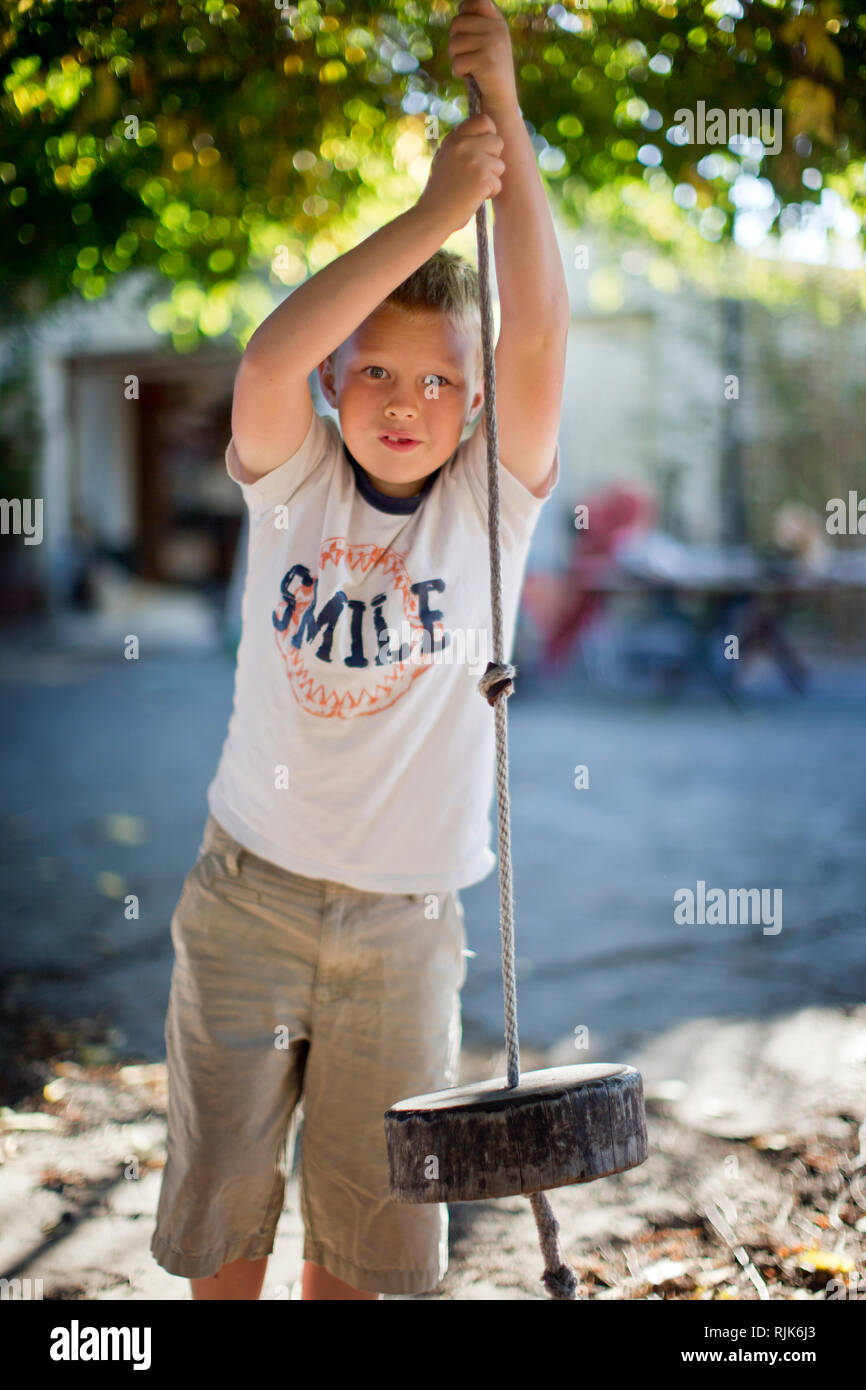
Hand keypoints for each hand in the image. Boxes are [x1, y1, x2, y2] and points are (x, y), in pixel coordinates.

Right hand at [416, 113, 504, 231]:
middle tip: (477, 175)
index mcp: (453, 139)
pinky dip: (489, 194)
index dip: (490, 134)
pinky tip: (473, 199)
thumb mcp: (445, 160)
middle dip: (493, 160)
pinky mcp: (482, 177)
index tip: (484, 150)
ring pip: (500, 165)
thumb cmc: (439, 193)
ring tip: (472, 189)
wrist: (432, 216)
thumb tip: (487, 133)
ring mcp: (473, 160)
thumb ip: (462, 146)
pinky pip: (498, 183)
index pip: (484, 120)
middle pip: (497, 142)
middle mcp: (463, 145)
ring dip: (491, 179)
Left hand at [448, 0, 517, 116]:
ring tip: (469, 67)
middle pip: (457, 23)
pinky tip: (470, 76)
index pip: (474, 1)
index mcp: (498, 21)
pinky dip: (458, 72)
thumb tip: (460, 7)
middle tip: (466, 56)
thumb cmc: (486, 73)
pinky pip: (457, 62)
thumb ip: (474, 24)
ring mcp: (493, 44)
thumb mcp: (484, 42)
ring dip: (455, 59)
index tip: (464, 31)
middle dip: (455, 42)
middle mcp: (497, 29)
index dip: (462, 13)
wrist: (501, 101)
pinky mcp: (486, 62)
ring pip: (454, 43)